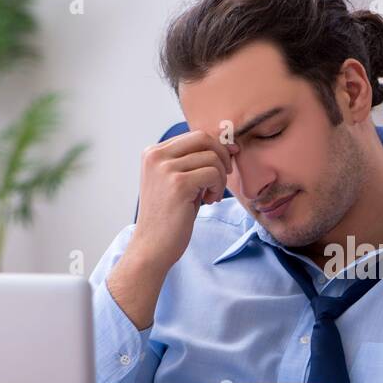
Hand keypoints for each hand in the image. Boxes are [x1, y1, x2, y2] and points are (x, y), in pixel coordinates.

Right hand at [129, 130, 233, 270]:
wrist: (152, 246)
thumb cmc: (169, 216)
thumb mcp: (179, 181)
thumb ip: (195, 162)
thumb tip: (230, 145)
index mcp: (153, 152)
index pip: (195, 136)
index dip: (217, 147)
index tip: (227, 165)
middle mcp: (156, 155)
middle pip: (203, 138)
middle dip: (222, 156)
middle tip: (222, 179)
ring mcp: (165, 168)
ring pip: (212, 157)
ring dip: (220, 177)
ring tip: (210, 196)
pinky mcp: (178, 183)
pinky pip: (213, 173)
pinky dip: (217, 187)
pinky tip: (209, 201)